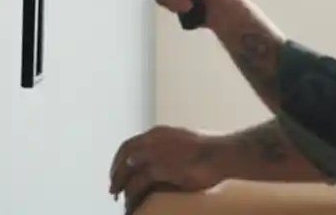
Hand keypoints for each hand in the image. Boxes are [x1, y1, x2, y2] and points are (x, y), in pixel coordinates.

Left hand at [108, 125, 225, 212]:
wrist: (223, 152)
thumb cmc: (211, 151)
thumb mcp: (185, 143)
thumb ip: (171, 148)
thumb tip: (166, 163)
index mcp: (158, 132)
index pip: (130, 144)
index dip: (120, 159)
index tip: (118, 170)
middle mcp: (152, 140)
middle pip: (123, 156)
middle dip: (115, 173)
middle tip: (112, 188)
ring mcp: (155, 153)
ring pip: (127, 171)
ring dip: (119, 185)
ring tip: (117, 197)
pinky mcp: (160, 169)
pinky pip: (137, 184)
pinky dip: (131, 195)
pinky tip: (131, 203)